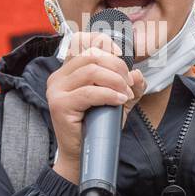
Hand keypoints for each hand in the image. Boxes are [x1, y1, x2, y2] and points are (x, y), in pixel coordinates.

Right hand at [47, 31, 146, 184]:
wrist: (82, 155)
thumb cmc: (96, 126)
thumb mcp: (117, 99)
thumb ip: (129, 85)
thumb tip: (137, 73)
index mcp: (68, 71)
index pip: (80, 40)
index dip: (103, 42)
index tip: (121, 55)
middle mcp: (59, 77)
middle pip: (91, 55)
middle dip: (117, 66)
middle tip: (128, 83)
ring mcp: (56, 90)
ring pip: (91, 71)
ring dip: (115, 80)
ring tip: (124, 93)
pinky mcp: (60, 105)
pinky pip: (88, 92)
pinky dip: (108, 94)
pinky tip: (118, 100)